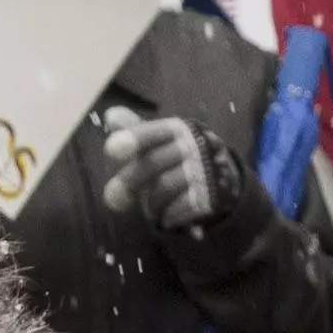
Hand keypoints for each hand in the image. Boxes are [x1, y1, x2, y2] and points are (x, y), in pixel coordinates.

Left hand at [101, 110, 234, 233]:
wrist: (221, 180)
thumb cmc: (178, 159)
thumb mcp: (157, 143)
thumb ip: (134, 131)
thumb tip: (111, 115)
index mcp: (176, 129)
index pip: (152, 131)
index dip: (133, 138)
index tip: (112, 149)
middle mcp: (192, 145)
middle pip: (152, 162)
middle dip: (130, 182)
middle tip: (115, 199)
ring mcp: (204, 170)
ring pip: (165, 187)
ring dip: (151, 203)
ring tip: (150, 209)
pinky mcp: (212, 194)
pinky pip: (181, 206)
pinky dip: (169, 215)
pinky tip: (167, 217)